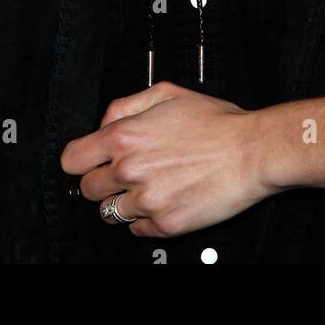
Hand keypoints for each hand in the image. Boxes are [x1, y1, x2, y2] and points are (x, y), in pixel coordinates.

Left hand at [59, 81, 272, 237]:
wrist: (252, 152)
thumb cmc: (216, 123)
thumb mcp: (168, 93)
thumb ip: (127, 105)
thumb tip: (106, 121)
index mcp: (125, 137)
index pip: (72, 160)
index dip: (80, 160)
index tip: (88, 162)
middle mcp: (130, 171)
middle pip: (87, 189)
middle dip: (101, 181)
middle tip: (123, 174)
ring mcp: (146, 201)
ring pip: (109, 214)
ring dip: (122, 202)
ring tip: (147, 187)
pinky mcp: (165, 224)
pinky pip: (137, 230)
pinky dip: (145, 219)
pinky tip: (162, 200)